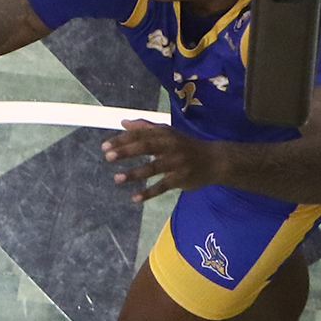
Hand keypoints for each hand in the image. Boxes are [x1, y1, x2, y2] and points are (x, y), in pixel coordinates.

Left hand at [103, 119, 221, 201]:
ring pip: (153, 167)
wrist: (214, 160)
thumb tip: (123, 122)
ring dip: (135, 173)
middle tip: (108, 157)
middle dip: (126, 151)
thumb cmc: (186, 145)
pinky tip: (135, 198)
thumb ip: (145, 128)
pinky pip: (163, 186)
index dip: (122, 139)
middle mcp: (170, 146)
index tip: (105, 146)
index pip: (140, 134)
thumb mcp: (168, 132)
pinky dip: (149, 192)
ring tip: (117, 178)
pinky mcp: (181, 178)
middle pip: (146, 147)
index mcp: (165, 133)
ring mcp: (176, 163)